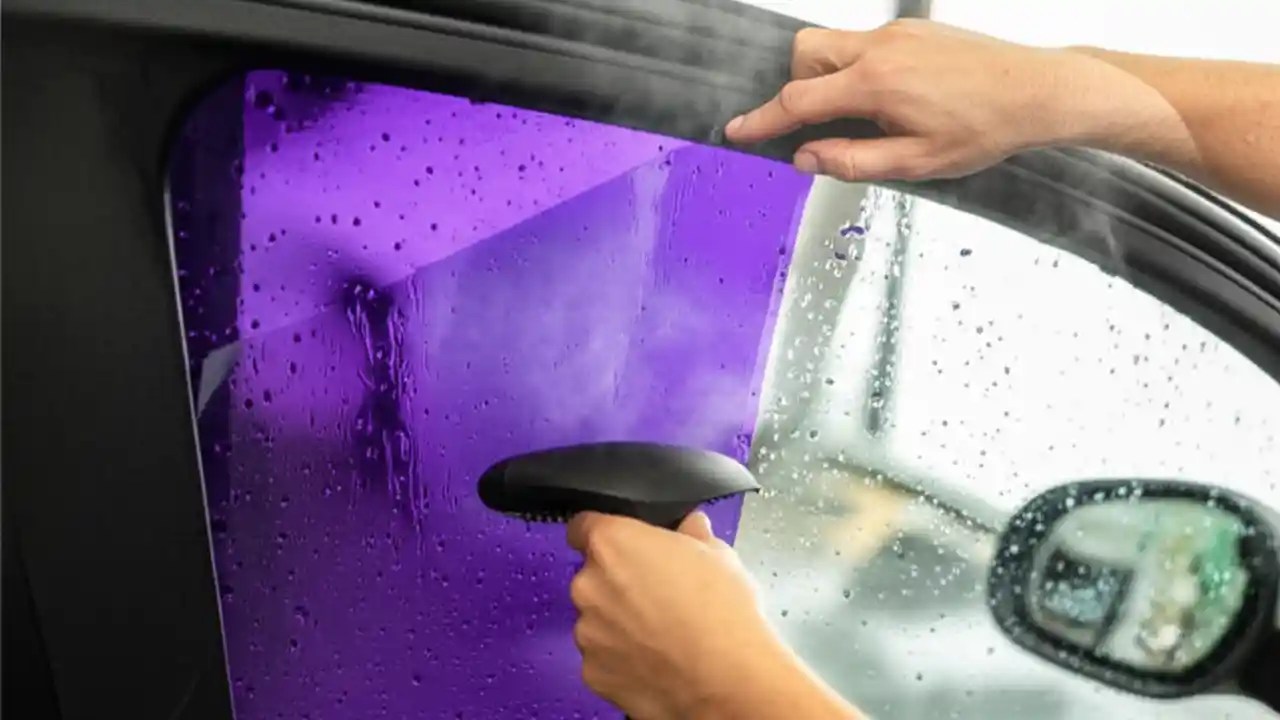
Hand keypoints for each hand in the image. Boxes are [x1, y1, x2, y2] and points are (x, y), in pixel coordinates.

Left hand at [567, 511, 832, 719]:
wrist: (726, 679)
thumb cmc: (722, 614)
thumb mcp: (719, 556)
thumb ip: (693, 534)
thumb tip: (692, 527)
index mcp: (613, 544)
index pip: (582, 527)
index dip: (603, 536)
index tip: (620, 547)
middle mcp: (589, 585)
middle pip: (593, 577)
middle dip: (618, 584)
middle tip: (658, 596)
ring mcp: (587, 631)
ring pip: (596, 620)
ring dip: (619, 623)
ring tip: (662, 634)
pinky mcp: (593, 672)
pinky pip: (602, 657)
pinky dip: (621, 659)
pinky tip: (656, 661)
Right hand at [725, 20, 1100, 181]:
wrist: (1038, 92)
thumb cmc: (986, 128)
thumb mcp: (915, 163)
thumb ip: (852, 161)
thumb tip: (807, 159)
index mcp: (875, 85)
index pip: (798, 101)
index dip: (762, 120)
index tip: (738, 131)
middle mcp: (880, 48)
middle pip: (805, 55)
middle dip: (795, 88)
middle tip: (813, 126)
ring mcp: (897, 34)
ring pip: (832, 45)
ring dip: (825, 77)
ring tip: (857, 116)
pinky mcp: (913, 29)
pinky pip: (864, 44)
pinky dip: (856, 70)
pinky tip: (889, 101)